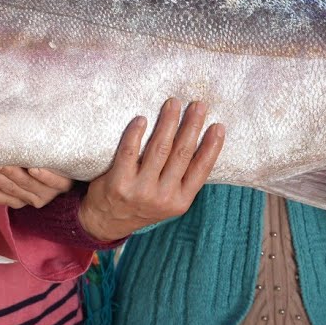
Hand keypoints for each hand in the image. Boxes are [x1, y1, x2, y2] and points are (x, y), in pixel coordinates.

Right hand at [0, 167, 73, 208]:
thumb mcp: (16, 171)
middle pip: (7, 188)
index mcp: (17, 198)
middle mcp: (30, 198)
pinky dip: (44, 175)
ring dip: (12, 173)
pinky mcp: (64, 184)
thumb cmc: (40, 167)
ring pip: (26, 184)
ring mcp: (47, 192)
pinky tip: (34, 167)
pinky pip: (53, 182)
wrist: (75, 175)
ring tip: (0, 160)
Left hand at [78, 98, 225, 241]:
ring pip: (159, 149)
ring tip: (173, 103)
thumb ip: (181, 178)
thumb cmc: (142, 202)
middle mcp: (163, 197)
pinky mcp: (118, 184)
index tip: (218, 126)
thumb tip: (199, 139)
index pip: (201, 169)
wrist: (106, 221)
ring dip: (168, 122)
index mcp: (181, 201)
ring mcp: (140, 191)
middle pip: (181, 154)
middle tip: (198, 105)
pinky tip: (141, 119)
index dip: (211, 147)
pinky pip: (129, 152)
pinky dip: (136, 133)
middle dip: (191, 126)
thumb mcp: (168, 199)